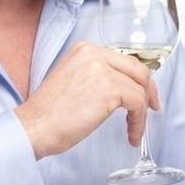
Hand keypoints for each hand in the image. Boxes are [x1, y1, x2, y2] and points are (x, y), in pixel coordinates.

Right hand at [14, 41, 159, 158]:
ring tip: (134, 130)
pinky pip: (138, 104)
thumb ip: (97, 77)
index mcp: (85, 50)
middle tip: (151, 108)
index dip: (137, 79)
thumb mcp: (74, 82)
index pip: (124, 60)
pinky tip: (131, 134)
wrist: (33, 128)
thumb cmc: (50, 114)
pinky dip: (138, 122)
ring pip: (140, 88)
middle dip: (148, 91)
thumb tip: (124, 87)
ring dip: (141, 112)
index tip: (143, 94)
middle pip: (137, 69)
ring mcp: (103, 69)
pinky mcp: (110, 89)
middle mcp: (94, 54)